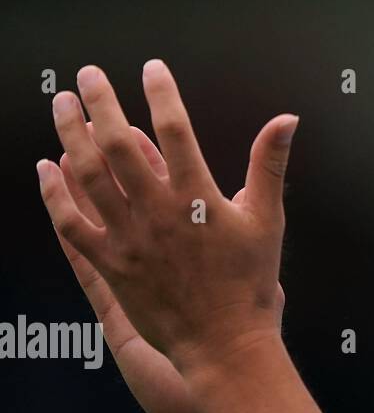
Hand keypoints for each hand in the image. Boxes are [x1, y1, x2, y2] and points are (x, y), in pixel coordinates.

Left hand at [36, 59, 297, 380]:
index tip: (151, 68)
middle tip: (89, 74)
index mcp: (199, 198)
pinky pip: (72, 224)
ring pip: (89, 177)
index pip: (176, 131)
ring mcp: (129, 239)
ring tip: (62, 105)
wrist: (224, 344)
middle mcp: (158, 214)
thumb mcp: (268, 219)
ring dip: (70, 136)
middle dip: (101, 104)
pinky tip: (46, 167)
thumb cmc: (250, 283)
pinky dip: (54, 194)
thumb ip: (269, 164)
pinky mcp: (110, 265)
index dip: (161, 95)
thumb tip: (287, 119)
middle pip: (120, 146)